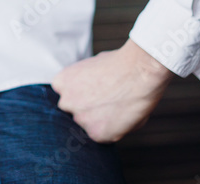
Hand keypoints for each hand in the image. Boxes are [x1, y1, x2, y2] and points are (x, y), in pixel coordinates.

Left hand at [50, 38, 175, 142]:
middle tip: (105, 100)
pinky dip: (112, 129)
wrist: (137, 71)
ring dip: (98, 119)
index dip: (78, 94)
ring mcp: (80, 120)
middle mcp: (66, 102)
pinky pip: (102, 135)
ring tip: (117, 104)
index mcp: (61, 82)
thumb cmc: (119, 64)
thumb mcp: (90, 66)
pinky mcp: (97, 134)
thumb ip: (82, 82)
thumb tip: (86, 90)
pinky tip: (122, 113)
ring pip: (88, 124)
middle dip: (86, 107)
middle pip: (73, 111)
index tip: (91, 92)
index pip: (64, 95)